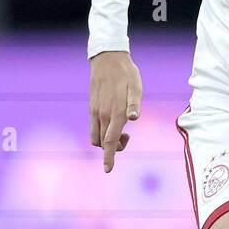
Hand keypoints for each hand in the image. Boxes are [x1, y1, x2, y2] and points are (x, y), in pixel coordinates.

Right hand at [89, 51, 142, 172]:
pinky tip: (113, 121)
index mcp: (115, 112)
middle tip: (128, 137)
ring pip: (96, 137)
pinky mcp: (92, 107)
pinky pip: (93, 127)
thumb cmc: (126, 73)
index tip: (108, 170)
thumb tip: (133, 119)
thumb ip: (134, 104)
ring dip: (107, 141)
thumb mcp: (136, 87)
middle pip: (103, 143)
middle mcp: (102, 114)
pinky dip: (102, 132)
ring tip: (121, 130)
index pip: (110, 141)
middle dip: (113, 148)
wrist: (106, 58)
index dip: (110, 156)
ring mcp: (95, 111)